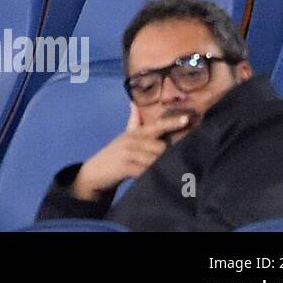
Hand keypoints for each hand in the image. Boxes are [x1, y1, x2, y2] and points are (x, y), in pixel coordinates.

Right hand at [70, 103, 192, 200]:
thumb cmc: (114, 154)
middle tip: (176, 163)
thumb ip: (133, 121)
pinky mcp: (125, 167)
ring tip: (168, 173)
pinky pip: (146, 171)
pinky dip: (151, 176)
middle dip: (168, 156)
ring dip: (161, 168)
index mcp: (135, 133)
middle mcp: (132, 140)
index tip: (187, 119)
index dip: (172, 123)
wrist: (95, 172)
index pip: (157, 125)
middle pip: (161, 147)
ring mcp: (128, 153)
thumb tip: (134, 104)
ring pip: (155, 160)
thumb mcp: (124, 136)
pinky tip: (154, 179)